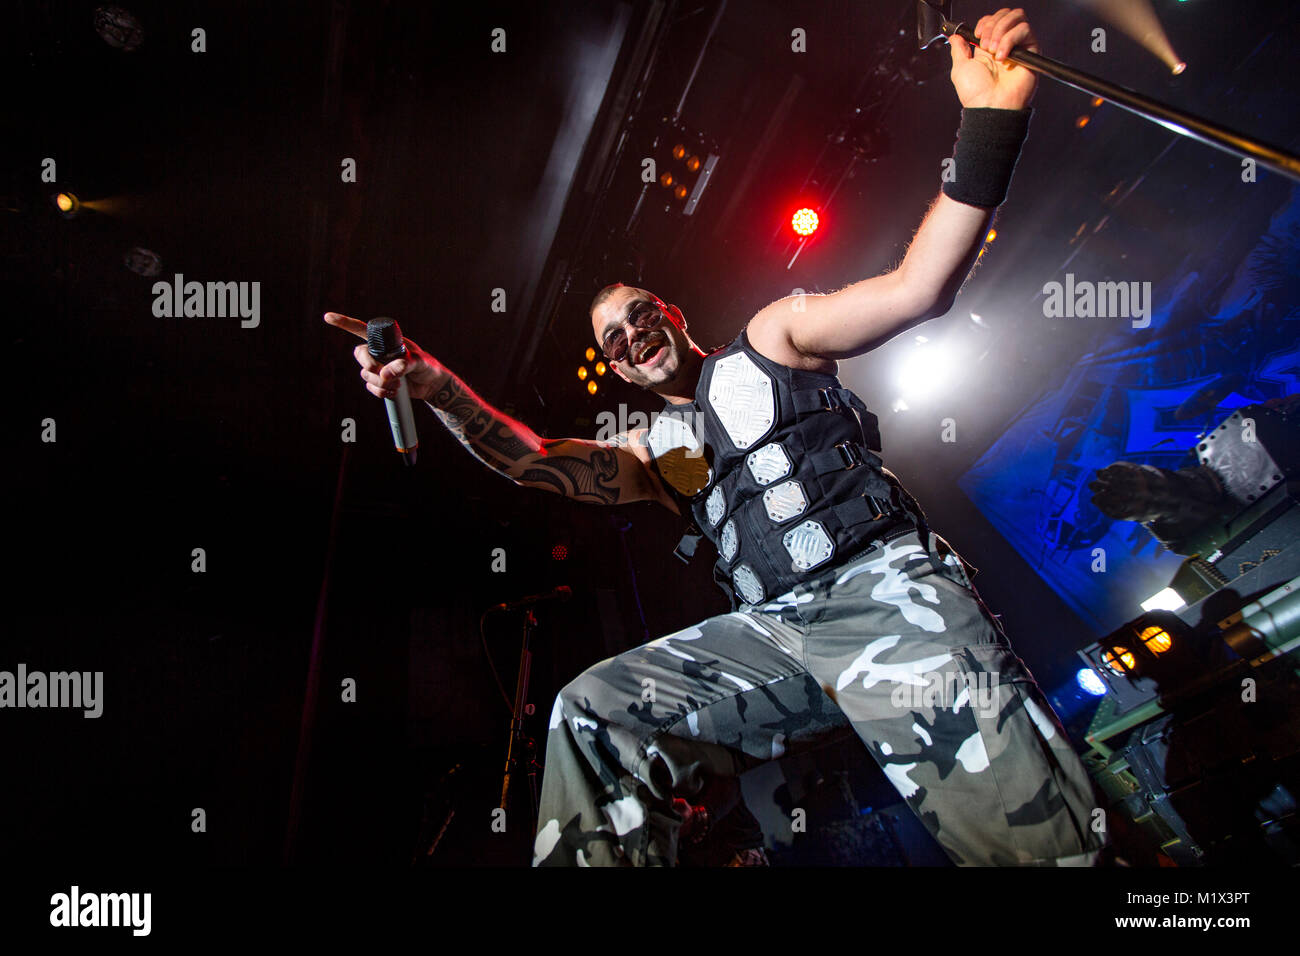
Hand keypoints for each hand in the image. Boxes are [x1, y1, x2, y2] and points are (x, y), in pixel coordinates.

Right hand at [324, 311, 446, 402]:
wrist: (431, 385)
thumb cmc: (427, 366)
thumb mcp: (419, 362)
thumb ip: (404, 365)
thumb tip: (387, 373)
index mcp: (386, 341)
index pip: (362, 329)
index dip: (344, 323)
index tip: (328, 317)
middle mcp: (379, 352)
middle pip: (360, 354)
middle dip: (369, 365)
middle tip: (384, 372)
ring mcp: (378, 368)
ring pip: (365, 374)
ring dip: (380, 381)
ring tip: (399, 384)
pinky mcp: (380, 382)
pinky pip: (370, 386)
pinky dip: (380, 391)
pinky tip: (394, 391)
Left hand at [949, 8, 1038, 109]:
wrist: (990, 107)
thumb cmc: (976, 95)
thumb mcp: (960, 68)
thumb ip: (958, 49)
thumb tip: (956, 36)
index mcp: (988, 49)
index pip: (993, 20)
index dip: (985, 22)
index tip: (977, 34)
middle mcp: (1004, 45)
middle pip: (1006, 15)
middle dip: (992, 25)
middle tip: (985, 45)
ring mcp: (1018, 47)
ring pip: (1016, 18)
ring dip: (1000, 31)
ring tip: (993, 52)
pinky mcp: (1030, 51)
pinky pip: (1024, 30)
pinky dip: (1009, 40)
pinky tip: (1002, 57)